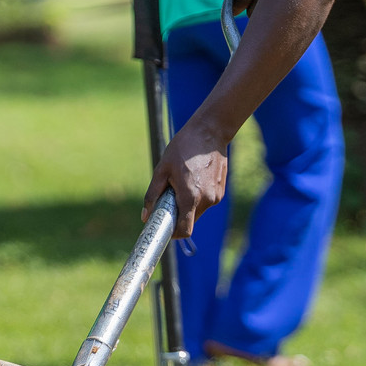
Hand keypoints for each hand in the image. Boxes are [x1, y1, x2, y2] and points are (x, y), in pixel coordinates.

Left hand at [144, 119, 230, 238]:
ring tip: (183, 182)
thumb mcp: (162, 169)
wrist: (210, 132)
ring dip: (188, 204)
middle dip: (178, 215)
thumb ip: (153, 195)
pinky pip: (205, 201)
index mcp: (190, 197)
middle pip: (190, 221)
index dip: (173, 234)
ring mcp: (216, 196)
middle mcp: (207, 200)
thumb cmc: (182, 148)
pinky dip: (197, 197)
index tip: (165, 228)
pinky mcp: (221, 191)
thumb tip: (145, 217)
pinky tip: (193, 178)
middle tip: (169, 198)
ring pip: (198, 211)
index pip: (184, 231)